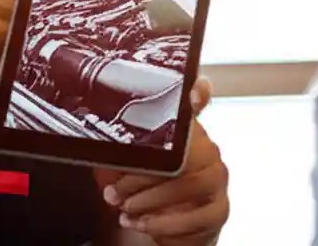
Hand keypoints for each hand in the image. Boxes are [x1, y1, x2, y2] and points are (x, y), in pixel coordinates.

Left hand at [95, 79, 229, 244]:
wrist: (165, 224)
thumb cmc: (147, 189)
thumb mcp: (129, 163)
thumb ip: (123, 143)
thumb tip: (98, 112)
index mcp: (188, 134)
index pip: (192, 109)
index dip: (195, 96)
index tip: (192, 92)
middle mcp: (209, 153)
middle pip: (185, 154)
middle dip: (142, 176)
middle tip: (114, 191)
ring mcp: (217, 182)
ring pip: (192, 186)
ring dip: (151, 201)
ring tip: (125, 209)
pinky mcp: (219, 211)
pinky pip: (198, 218)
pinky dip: (165, 224)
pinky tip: (143, 223)